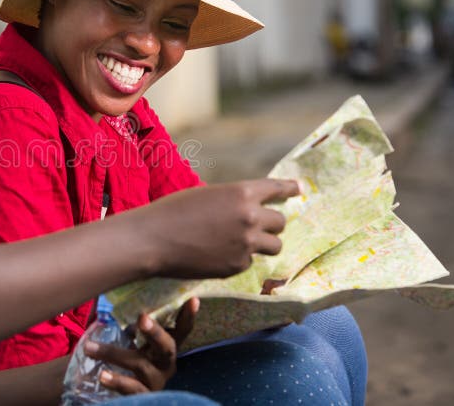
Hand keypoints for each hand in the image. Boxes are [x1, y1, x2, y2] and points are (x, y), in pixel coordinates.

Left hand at [84, 297, 199, 394]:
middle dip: (156, 332)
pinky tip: (102, 375)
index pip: (182, 330)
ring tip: (90, 347)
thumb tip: (118, 300)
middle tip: (143, 317)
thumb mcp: (140, 344)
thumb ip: (135, 328)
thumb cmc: (137, 362)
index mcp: (167, 346)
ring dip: (113, 354)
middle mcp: (167, 363)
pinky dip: (117, 381)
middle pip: (166, 347)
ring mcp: (157, 380)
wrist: (135, 395)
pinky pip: (132, 388)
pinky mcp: (146, 396)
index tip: (193, 299)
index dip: (188, 316)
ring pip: (139, 365)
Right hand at [133, 179, 299, 278]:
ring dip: (263, 243)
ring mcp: (246, 244)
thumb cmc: (173, 211)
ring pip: (274, 245)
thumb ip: (233, 202)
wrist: (153, 239)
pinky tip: (217, 254)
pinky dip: (239, 258)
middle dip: (271, 224)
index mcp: (241, 193)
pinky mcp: (237, 265)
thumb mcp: (207, 196)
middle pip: (280, 222)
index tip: (299, 189)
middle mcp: (250, 217)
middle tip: (259, 225)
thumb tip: (249, 211)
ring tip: (243, 243)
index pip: (276, 189)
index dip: (289, 188)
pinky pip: (249, 261)